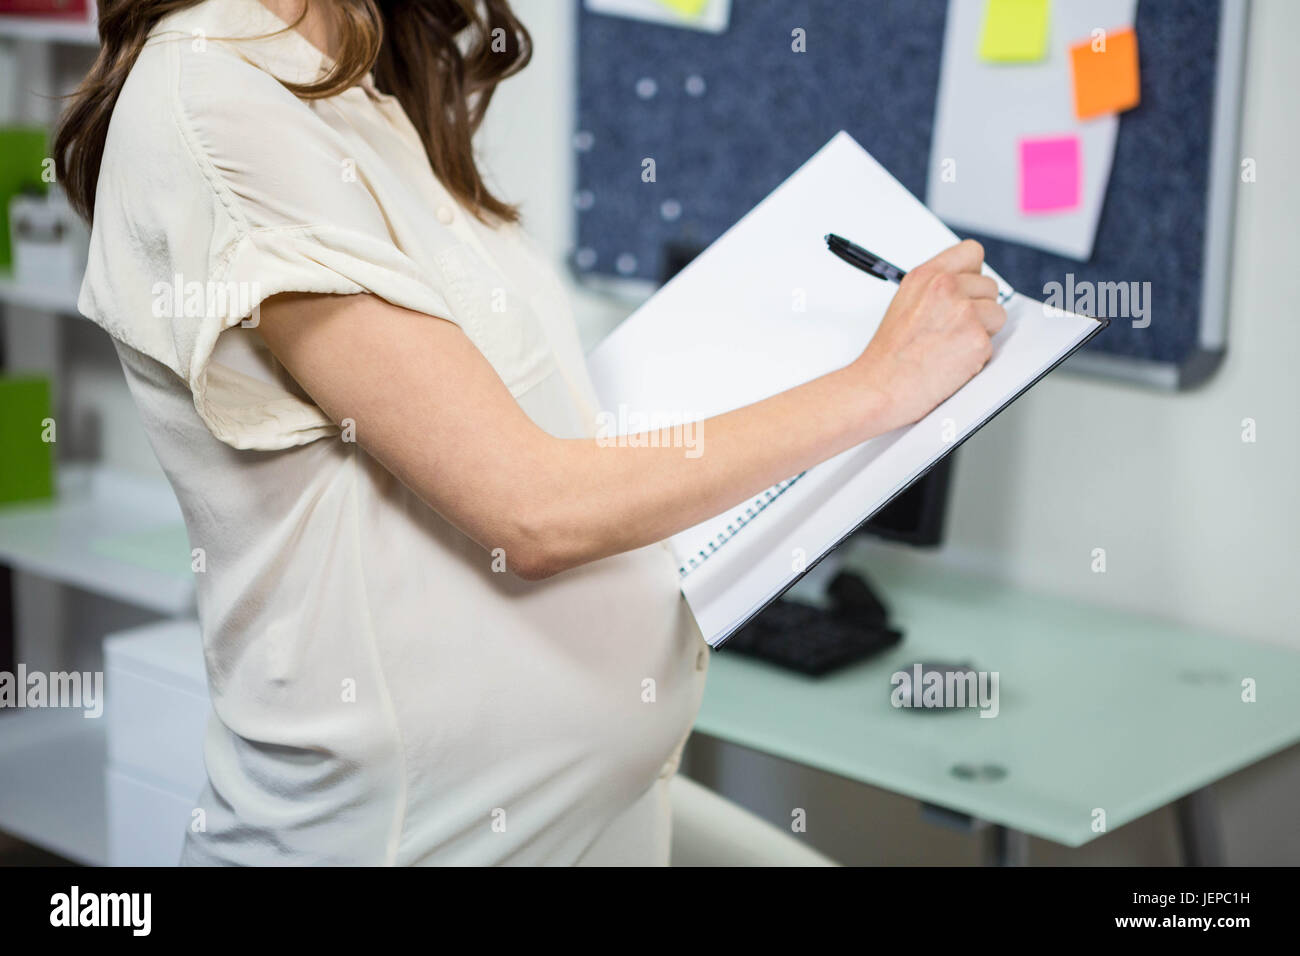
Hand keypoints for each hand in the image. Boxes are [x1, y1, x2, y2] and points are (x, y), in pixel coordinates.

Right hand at [853, 239, 1005, 431]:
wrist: (880, 386)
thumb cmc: (889, 355)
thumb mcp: (904, 303)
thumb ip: (935, 288)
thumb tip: (963, 288)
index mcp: (927, 275)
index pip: (971, 253)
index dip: (973, 275)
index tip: (966, 291)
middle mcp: (946, 287)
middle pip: (989, 286)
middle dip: (978, 308)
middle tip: (953, 329)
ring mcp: (964, 312)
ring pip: (997, 314)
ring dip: (982, 331)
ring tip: (953, 345)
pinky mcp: (976, 339)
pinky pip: (993, 344)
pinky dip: (977, 356)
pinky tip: (953, 361)